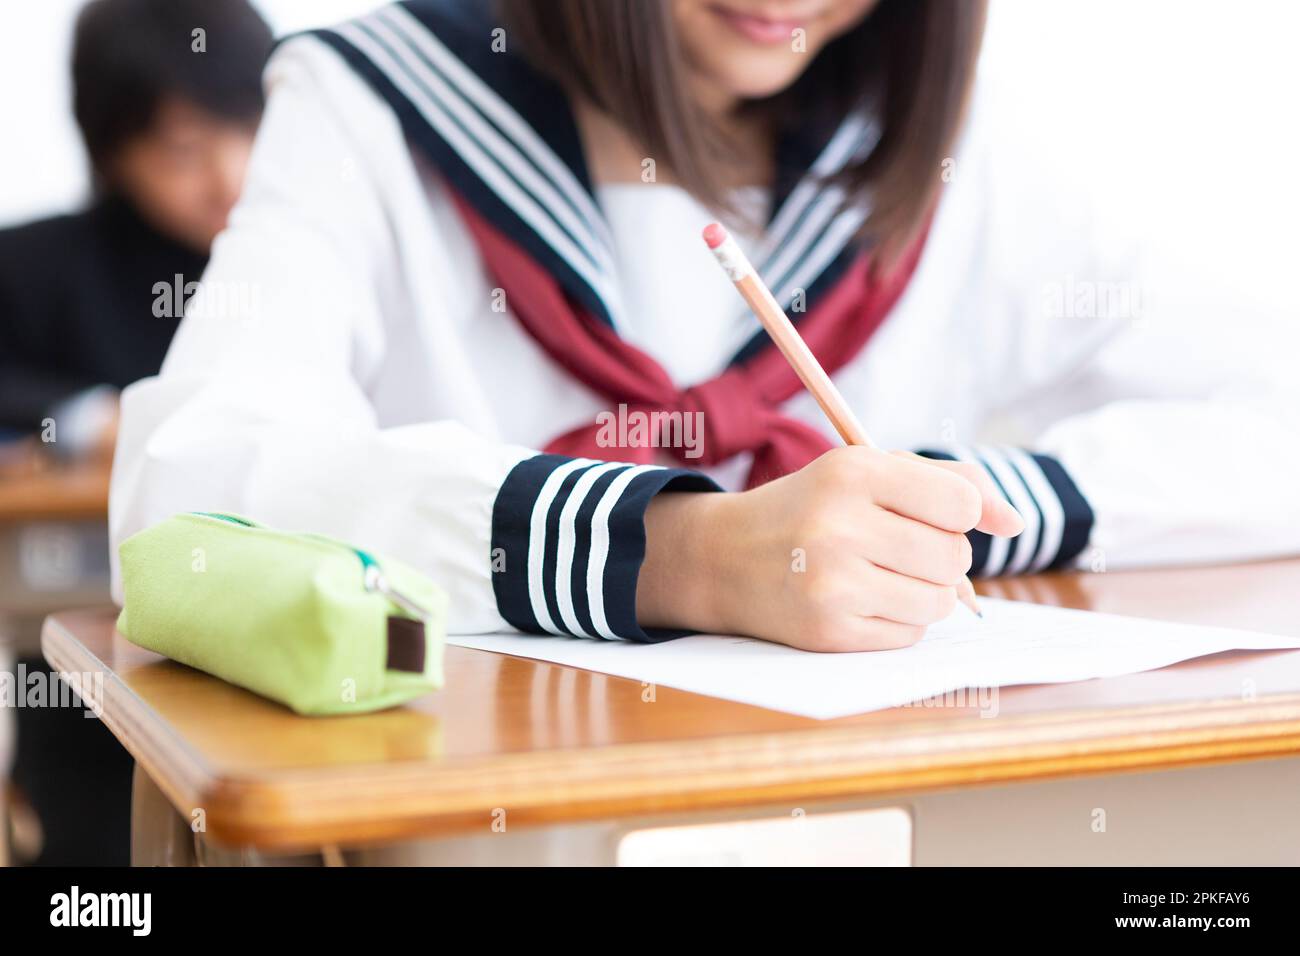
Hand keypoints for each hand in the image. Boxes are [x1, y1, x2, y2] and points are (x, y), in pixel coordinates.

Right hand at [638, 446, 1023, 650]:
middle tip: (895, 546)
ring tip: (881, 575)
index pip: (961, 504)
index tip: (928, 515)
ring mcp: (831, 583)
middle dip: (939, 556)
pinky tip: (860, 601)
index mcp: (853, 472)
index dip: (957, 515)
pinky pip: (910, 634)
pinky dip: (899, 620)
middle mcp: (839, 525)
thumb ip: (951, 484)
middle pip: (955, 558)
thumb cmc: (813, 508)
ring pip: (939, 602)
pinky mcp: (828, 631)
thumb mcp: (869, 472)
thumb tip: (1018, 524)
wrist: (725, 558)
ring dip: (925, 593)